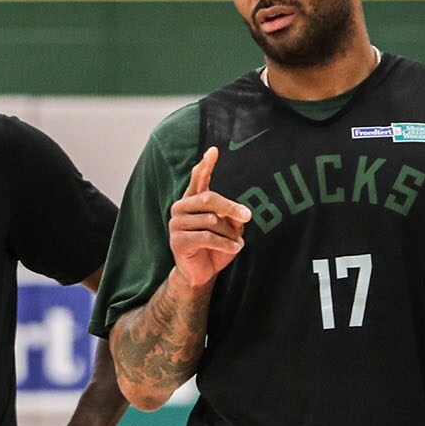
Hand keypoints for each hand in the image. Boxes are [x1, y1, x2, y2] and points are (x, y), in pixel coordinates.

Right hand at [168, 147, 250, 288]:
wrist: (199, 275)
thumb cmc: (214, 249)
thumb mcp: (228, 231)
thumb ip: (231, 219)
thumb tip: (238, 215)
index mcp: (193, 201)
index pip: (199, 179)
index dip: (206, 165)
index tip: (214, 150)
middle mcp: (181, 208)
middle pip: (208, 199)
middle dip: (230, 207)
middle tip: (247, 216)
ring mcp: (176, 224)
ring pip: (211, 221)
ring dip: (229, 233)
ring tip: (237, 243)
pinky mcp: (177, 241)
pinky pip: (207, 237)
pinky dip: (225, 244)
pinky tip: (235, 248)